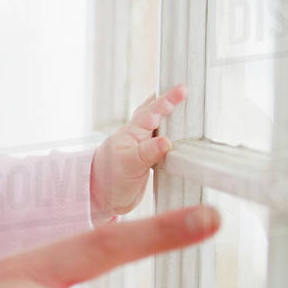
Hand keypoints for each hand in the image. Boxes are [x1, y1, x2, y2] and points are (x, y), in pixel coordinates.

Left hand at [90, 84, 187, 222]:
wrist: (103, 198)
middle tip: (184, 89)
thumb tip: (166, 141)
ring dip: (170, 116)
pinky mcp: (149, 159)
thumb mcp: (129, 164)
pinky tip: (180, 136)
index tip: (182, 91)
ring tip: (183, 106)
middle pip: (154, 112)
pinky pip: (163, 142)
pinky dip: (172, 136)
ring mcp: (143, 146)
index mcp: (131, 132)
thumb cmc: (109, 178)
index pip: (152, 111)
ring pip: (159, 125)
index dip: (167, 101)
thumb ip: (148, 152)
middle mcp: (138, 136)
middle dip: (168, 100)